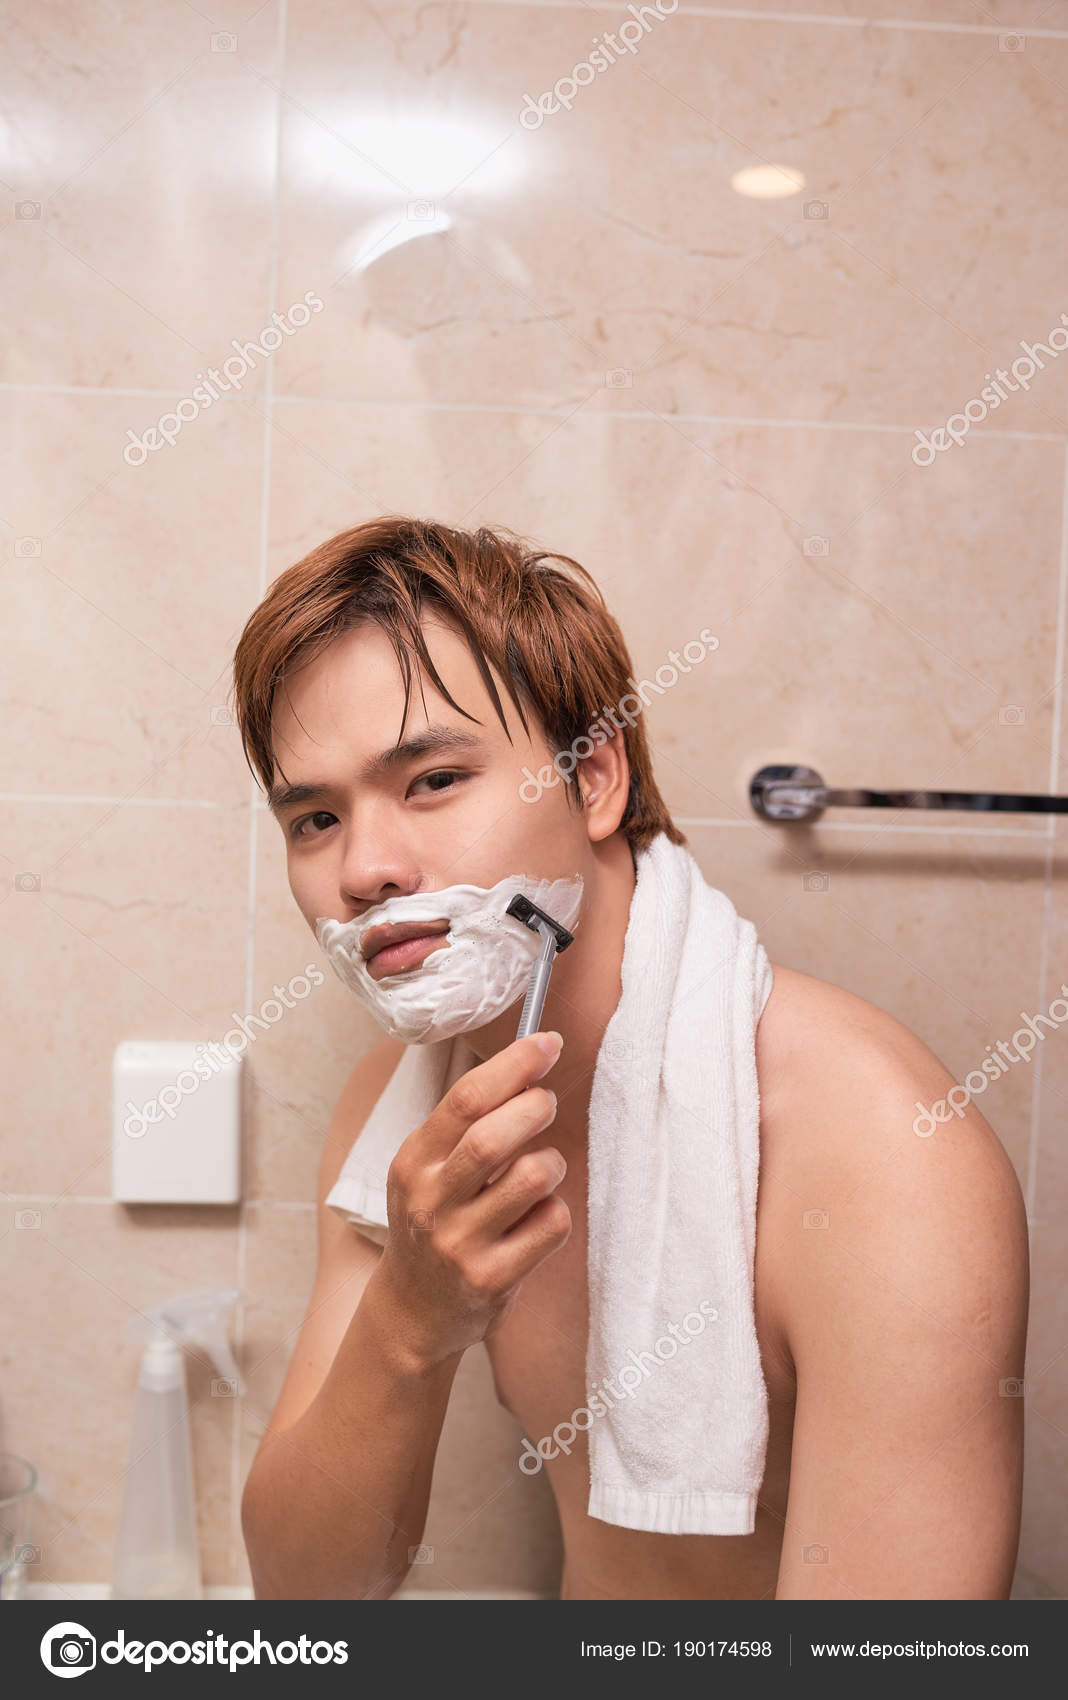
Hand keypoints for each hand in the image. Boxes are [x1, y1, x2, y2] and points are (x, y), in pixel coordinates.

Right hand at [372, 1032, 569, 1366]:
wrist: (411, 1311)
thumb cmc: (433, 1221)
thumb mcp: (426, 1169)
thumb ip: (465, 1124)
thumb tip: (527, 1061)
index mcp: (413, 1161)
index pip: (465, 1100)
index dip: (514, 1065)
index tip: (548, 1043)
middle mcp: (431, 1201)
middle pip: (495, 1137)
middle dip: (536, 1107)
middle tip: (546, 1102)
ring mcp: (460, 1244)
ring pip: (533, 1179)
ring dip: (551, 1163)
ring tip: (541, 1169)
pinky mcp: (492, 1280)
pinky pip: (550, 1225)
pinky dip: (555, 1212)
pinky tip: (536, 1219)